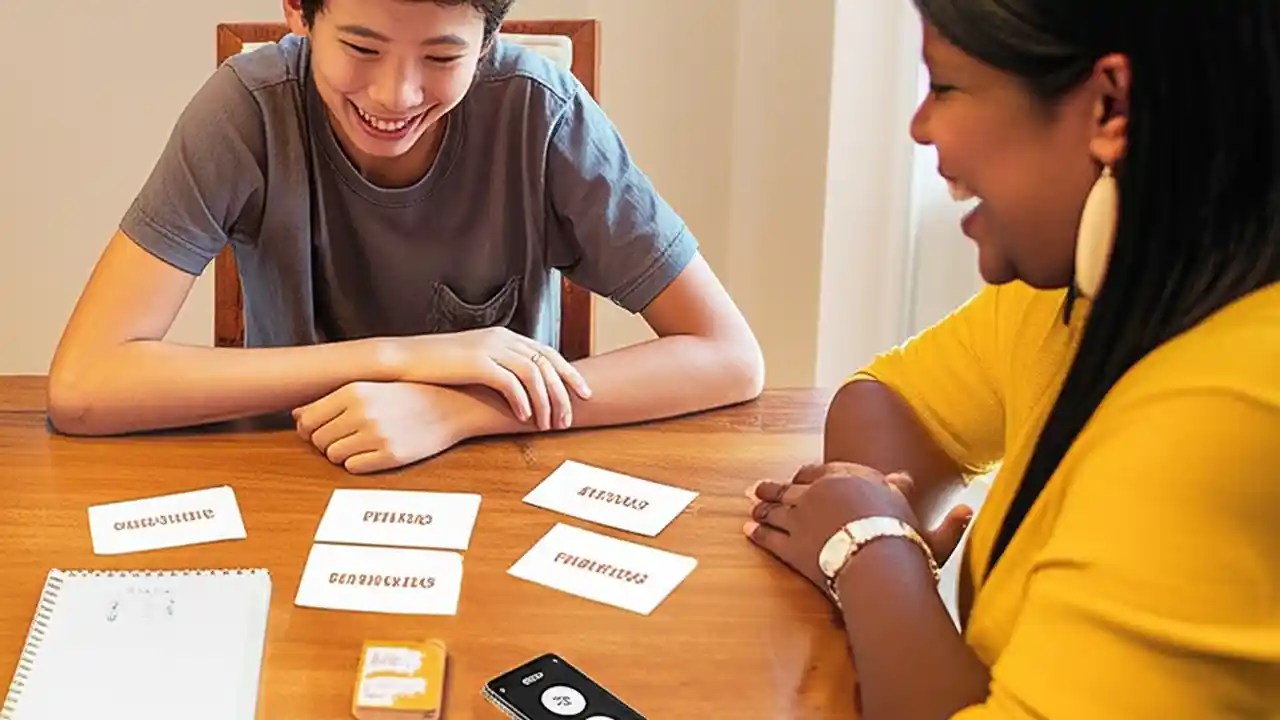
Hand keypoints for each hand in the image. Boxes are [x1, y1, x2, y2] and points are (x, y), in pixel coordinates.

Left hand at [292, 382, 481, 473]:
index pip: (308, 419)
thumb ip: (332, 399)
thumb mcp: (371, 386)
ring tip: (363, 442)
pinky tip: (374, 451)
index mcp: (354, 391)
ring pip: (333, 455)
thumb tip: (297, 414)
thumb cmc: (411, 394)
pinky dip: (358, 462)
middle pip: (318, 440)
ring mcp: (375, 435)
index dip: (308, 429)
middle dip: (327, 441)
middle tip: (347, 436)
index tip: (319, 430)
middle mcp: (361, 412)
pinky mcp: (389, 456)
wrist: (453, 404)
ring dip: (342, 452)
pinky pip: (353, 468)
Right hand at [390, 328, 591, 430]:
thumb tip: (523, 389)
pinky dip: (522, 401)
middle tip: (569, 418)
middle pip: (548, 363)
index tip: (584, 394)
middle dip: (564, 392)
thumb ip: (500, 367)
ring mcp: (490, 348)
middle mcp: (502, 338)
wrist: (404, 359)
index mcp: (505, 336)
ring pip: (534, 374)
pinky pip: (510, 383)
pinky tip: (525, 418)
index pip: (549, 353)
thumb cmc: (437, 366)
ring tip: (548, 424)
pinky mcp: (477, 362)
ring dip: (546, 401)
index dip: (569, 374)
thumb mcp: (475, 361)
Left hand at [743, 463, 972, 593]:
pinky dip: (757, 534)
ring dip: (761, 508)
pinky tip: (747, 531)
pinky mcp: (791, 546)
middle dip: (773, 488)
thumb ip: (945, 521)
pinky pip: (769, 538)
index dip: (807, 474)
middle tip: (757, 488)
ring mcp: (801, 518)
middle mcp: (819, 491)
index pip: (821, 471)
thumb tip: (968, 510)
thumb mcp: (930, 530)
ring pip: (776, 510)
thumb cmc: (907, 543)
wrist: (879, 563)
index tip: (799, 476)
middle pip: (791, 487)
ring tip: (750, 507)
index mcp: (848, 478)